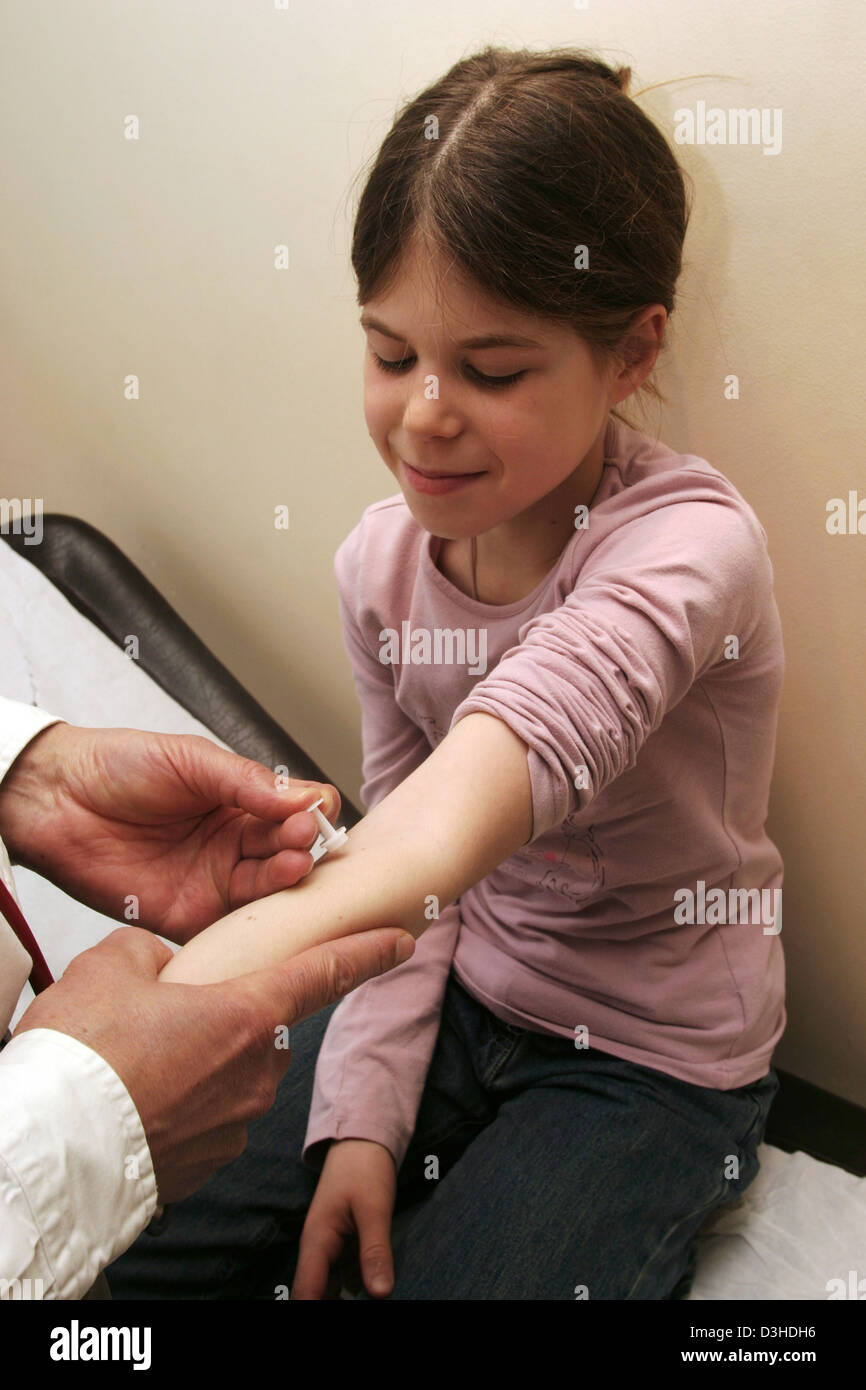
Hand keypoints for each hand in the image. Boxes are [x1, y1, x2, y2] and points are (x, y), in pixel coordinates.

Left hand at [0, 721, 341, 942]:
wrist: (56, 799)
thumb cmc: (120, 767)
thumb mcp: (192, 759)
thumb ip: (248, 782)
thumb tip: (305, 798)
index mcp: (240, 803)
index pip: (295, 812)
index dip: (311, 814)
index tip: (313, 813)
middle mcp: (233, 845)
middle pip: (289, 852)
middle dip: (302, 847)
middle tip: (303, 840)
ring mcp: (214, 882)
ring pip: (268, 891)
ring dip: (286, 880)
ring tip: (293, 865)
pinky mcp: (189, 917)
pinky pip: (231, 931)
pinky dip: (255, 927)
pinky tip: (268, 913)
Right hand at [12, 925, 413, 1203]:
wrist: (53, 1149)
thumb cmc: (85, 1060)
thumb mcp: (111, 966)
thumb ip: (151, 952)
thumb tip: (159, 966)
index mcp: (247, 1012)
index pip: (327, 972)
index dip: (368, 951)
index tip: (401, 941)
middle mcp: (255, 1069)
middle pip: (259, 1027)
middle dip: (223, 1018)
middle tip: (160, 1021)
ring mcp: (235, 1121)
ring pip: (230, 1074)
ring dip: (197, 1065)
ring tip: (134, 1067)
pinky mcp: (208, 1161)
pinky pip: (206, 1118)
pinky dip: (180, 1107)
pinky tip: (136, 1102)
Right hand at [292, 1138, 397, 1299]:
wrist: (363, 1140)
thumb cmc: (365, 1169)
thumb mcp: (374, 1209)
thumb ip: (375, 1252)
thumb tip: (380, 1295)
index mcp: (317, 1242)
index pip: (306, 1294)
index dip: (313, 1311)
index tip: (337, 1308)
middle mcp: (318, 1250)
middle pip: (315, 1295)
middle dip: (331, 1304)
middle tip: (360, 1298)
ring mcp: (330, 1248)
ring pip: (331, 1287)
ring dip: (342, 1297)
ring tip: (368, 1289)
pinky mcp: (343, 1245)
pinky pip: (345, 1275)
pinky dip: (354, 1284)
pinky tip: (372, 1283)